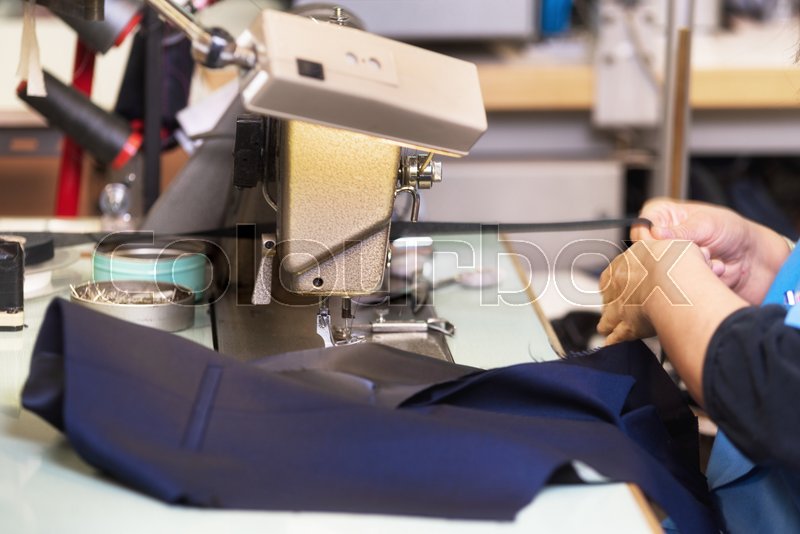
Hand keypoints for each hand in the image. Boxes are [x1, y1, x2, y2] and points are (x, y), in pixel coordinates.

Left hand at [598, 239, 710, 344]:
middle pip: (608, 295)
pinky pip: (616, 337)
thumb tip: (655, 233)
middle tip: (619, 307)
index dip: (621, 280)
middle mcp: (616, 286)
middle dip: (613, 301)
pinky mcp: (628, 327)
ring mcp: (619, 307)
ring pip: (607, 318)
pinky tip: (613, 344)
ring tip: (607, 328)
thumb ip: (660, 243)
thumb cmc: (675, 261)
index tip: (628, 284)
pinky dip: (614, 341)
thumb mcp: (668, 242)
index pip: (615, 273)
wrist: (674, 281)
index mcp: (624, 263)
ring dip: (608, 323)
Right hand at [632, 198, 790, 303]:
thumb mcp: (706, 224)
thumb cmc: (730, 230)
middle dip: (674, 252)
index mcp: (663, 214)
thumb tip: (655, 232)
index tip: (664, 243)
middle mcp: (660, 235)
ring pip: (660, 268)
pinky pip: (673, 281)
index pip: (641, 227)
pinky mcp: (674, 275)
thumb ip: (680, 231)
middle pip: (646, 250)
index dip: (650, 238)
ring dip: (687, 265)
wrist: (750, 257)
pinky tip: (712, 268)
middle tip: (698, 249)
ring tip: (710, 256)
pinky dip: (694, 277)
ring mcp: (667, 256)